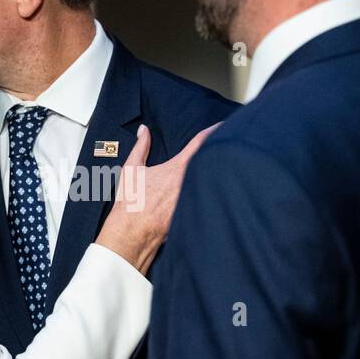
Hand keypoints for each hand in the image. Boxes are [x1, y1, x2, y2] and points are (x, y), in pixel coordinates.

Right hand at [95, 122, 219, 273]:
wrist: (133, 233)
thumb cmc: (131, 202)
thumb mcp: (132, 169)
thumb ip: (141, 146)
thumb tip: (144, 130)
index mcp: (177, 168)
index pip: (201, 143)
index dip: (214, 131)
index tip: (224, 125)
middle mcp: (189, 183)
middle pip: (213, 162)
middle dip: (219, 153)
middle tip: (228, 144)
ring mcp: (195, 199)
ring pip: (213, 182)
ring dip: (218, 175)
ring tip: (227, 168)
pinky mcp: (195, 215)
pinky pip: (208, 201)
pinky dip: (213, 195)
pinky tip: (217, 194)